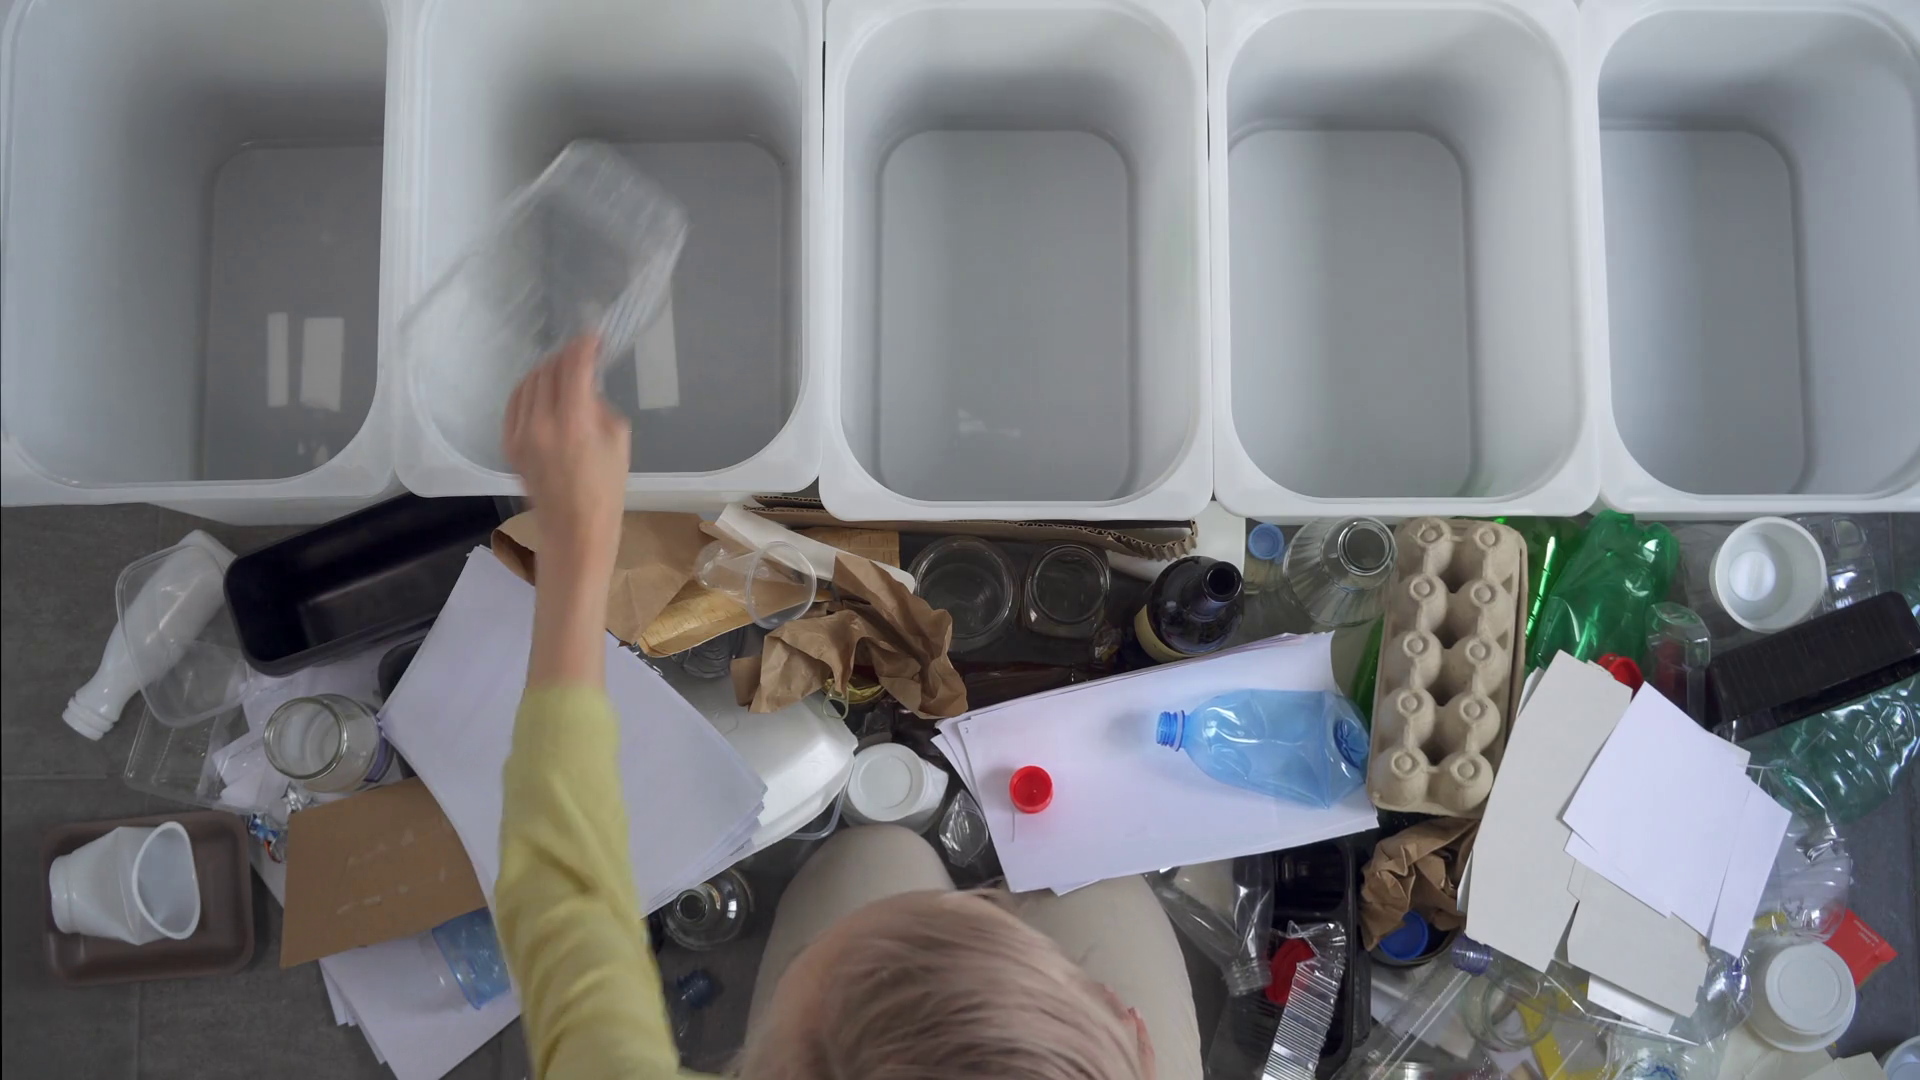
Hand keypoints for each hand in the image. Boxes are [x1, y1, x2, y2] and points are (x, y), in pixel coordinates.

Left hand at [504, 337, 629, 581]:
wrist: (574, 529)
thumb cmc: (606, 489)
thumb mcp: (618, 441)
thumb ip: (599, 406)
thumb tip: (585, 386)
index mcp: (572, 422)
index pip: (573, 366)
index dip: (585, 346)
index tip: (594, 337)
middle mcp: (540, 423)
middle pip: (548, 370)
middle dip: (566, 356)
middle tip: (582, 354)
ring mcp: (520, 434)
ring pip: (528, 383)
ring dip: (547, 370)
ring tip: (563, 370)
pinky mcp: (509, 444)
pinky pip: (515, 403)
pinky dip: (528, 390)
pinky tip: (541, 390)